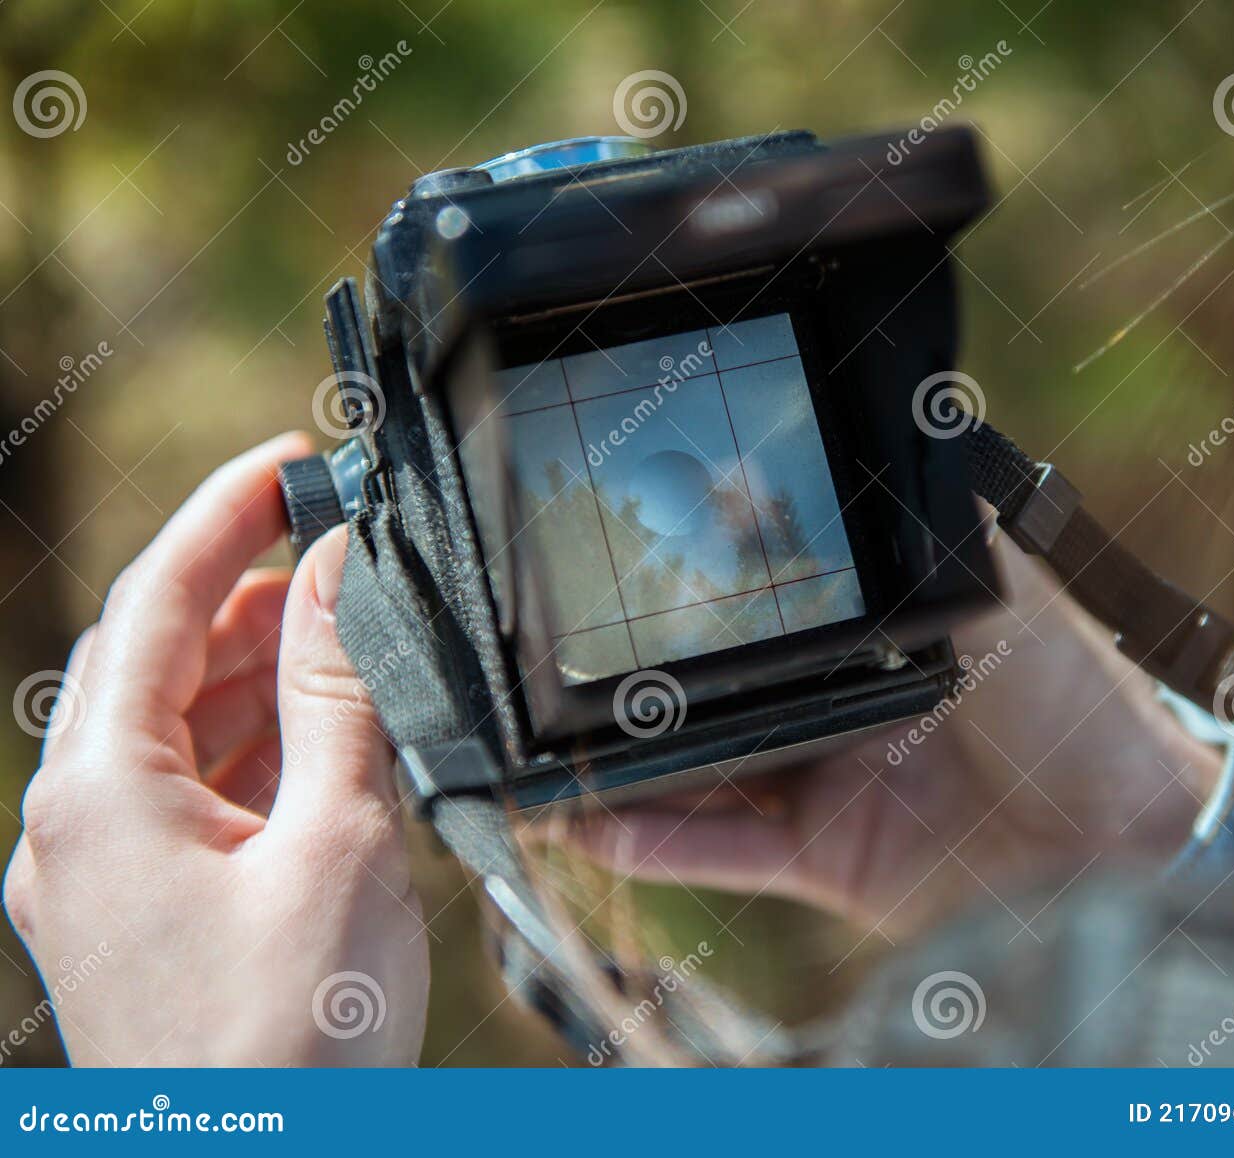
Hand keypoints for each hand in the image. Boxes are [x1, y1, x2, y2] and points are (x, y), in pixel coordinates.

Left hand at [2, 434, 426, 1065]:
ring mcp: (94, 879)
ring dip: (257, 673)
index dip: (227, 515)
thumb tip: (342, 572)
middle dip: (251, 595)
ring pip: (170, 727)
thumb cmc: (293, 1044)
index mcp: (99, 795)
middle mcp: (72, 827)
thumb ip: (340, 694)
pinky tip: (324, 743)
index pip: (158, 602)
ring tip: (349, 645)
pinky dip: (252, 749)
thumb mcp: (340, 842)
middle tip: (344, 557)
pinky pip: (183, 795)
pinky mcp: (132, 916)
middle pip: (155, 659)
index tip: (293, 462)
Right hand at [550, 532, 1222, 936]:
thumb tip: (873, 426)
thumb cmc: (1072, 699)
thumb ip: (924, 521)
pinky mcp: (826, 864)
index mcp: (879, 639)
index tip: (629, 554)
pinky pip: (719, 852)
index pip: (768, 609)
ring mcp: (829, 788)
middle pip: (720, 692)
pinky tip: (575, 817)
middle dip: (641, 681)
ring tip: (538, 740)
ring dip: (621, 764)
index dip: (701, 589)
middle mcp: (843, 711)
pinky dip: (647, 839)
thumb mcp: (995, 583)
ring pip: (702, 774)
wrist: (1117, 838)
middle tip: (559, 649)